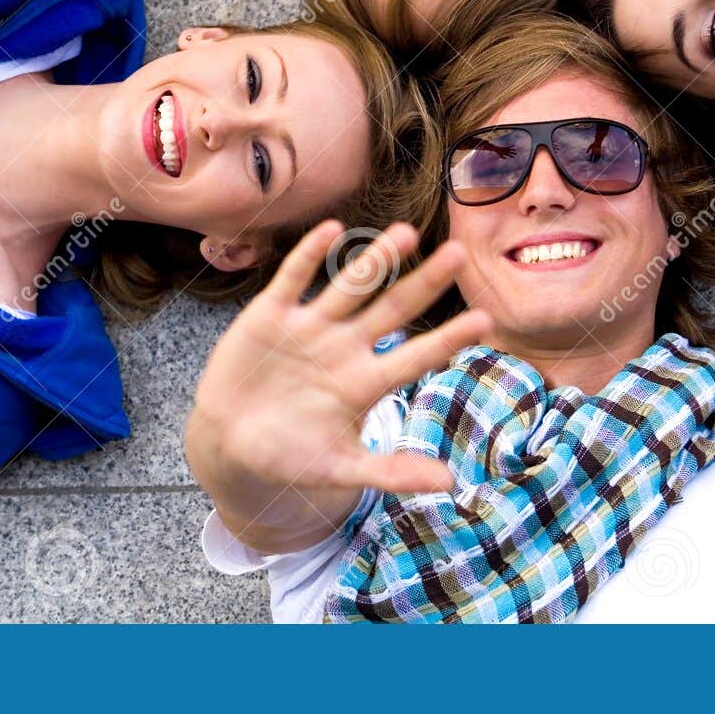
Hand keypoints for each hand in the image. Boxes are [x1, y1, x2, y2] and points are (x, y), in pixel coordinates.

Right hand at [185, 221, 490, 548]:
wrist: (230, 443)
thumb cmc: (290, 456)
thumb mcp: (340, 469)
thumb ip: (392, 473)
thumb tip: (450, 485)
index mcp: (365, 382)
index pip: (416, 356)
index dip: (448, 339)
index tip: (485, 321)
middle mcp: (345, 347)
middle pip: (393, 309)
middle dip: (424, 283)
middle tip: (458, 255)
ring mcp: (310, 327)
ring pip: (350, 286)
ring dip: (376, 260)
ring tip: (405, 233)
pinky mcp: (271, 314)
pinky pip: (293, 279)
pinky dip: (309, 255)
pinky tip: (332, 230)